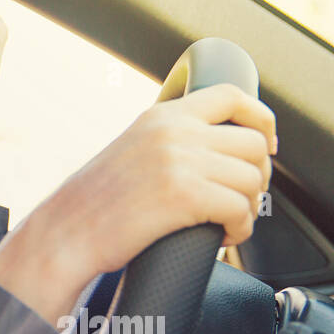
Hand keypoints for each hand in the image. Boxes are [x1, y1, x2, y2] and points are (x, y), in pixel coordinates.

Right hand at [0, 83, 276, 321]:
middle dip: (258, 176)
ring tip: (230, 223)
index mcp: (162, 116)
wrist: (66, 232)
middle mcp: (174, 132)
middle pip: (252, 143)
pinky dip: (241, 229)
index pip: (232, 96)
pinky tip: (224, 237)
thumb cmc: (96, 203)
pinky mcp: (184, 196)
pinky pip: (240, 209)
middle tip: (243, 199)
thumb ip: (170, 140)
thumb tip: (217, 149)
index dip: (261, 119)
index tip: (267, 145)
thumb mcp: (133, 150)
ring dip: (249, 208)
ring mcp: (180, 162)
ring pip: (252, 179)